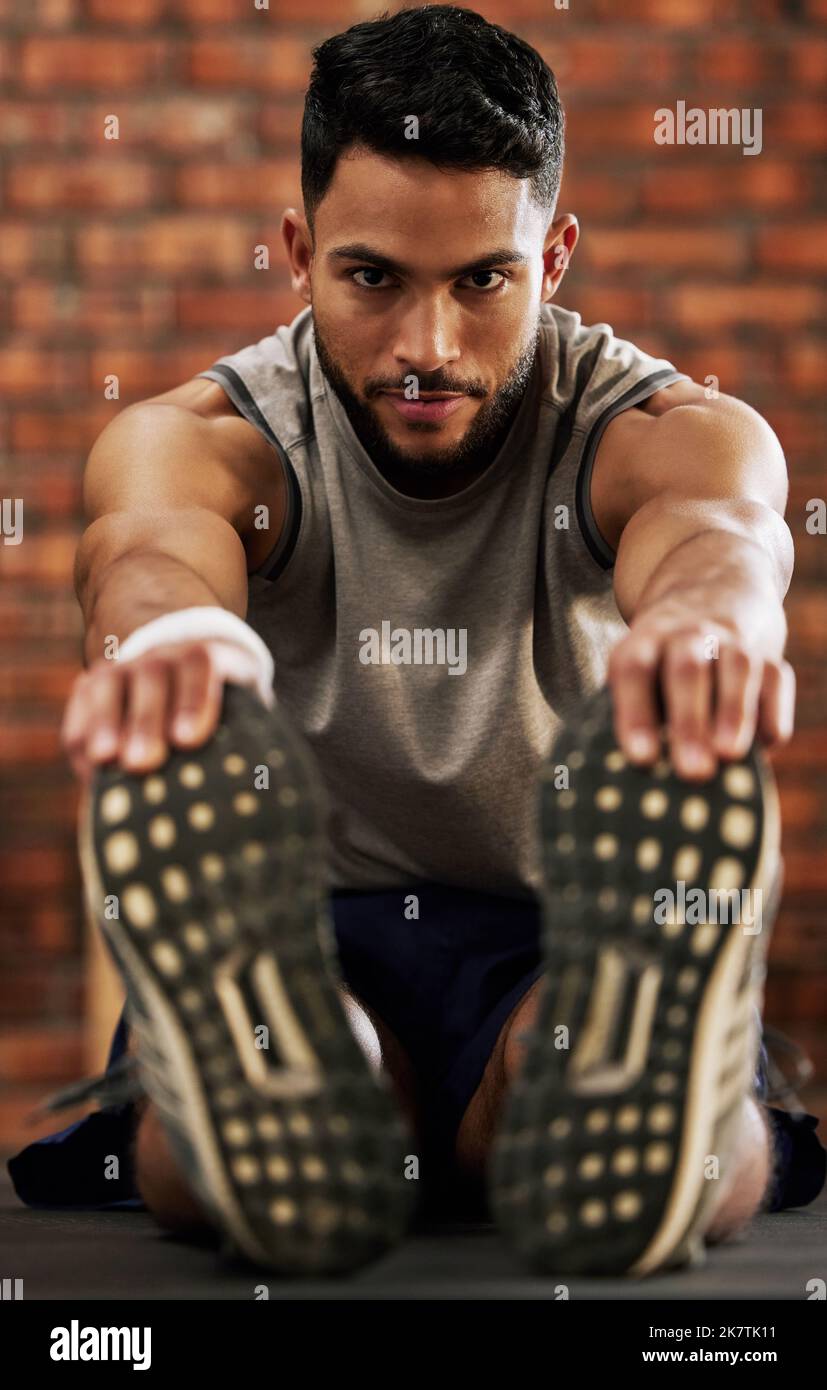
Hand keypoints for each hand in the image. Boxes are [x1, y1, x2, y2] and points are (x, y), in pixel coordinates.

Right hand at [61, 639, 265, 781]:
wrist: (177, 655)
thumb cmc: (223, 703)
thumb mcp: (243, 703)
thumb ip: (250, 730)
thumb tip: (264, 780)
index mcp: (205, 656)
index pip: (199, 668)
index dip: (194, 701)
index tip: (188, 740)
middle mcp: (161, 655)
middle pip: (150, 678)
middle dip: (146, 720)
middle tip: (143, 763)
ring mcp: (123, 666)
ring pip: (108, 686)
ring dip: (106, 722)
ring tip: (106, 760)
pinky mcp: (93, 684)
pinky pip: (79, 705)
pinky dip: (81, 734)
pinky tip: (90, 770)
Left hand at [607, 608, 794, 780]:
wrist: (715, 589)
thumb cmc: (663, 658)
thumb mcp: (640, 669)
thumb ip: (637, 714)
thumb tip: (639, 780)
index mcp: (645, 640)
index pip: (633, 669)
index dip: (635, 713)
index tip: (641, 758)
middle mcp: (688, 633)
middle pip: (686, 669)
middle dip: (689, 721)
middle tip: (691, 772)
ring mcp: (732, 639)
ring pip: (736, 670)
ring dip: (732, 714)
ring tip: (727, 756)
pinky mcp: (770, 653)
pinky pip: (776, 681)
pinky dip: (771, 714)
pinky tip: (764, 747)